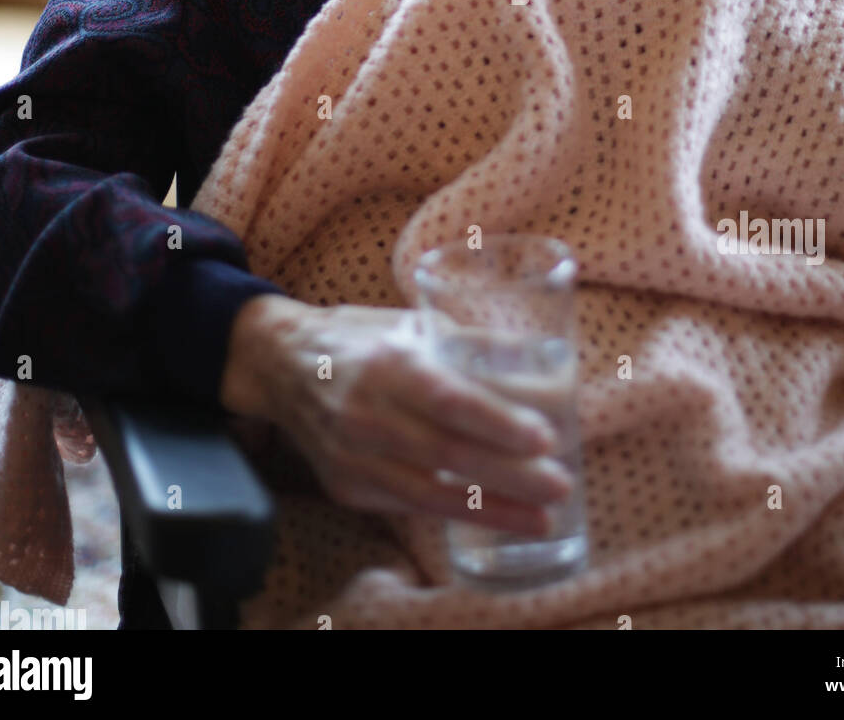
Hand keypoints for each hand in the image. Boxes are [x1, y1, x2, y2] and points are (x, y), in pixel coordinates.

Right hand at [220, 294, 572, 534]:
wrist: (282, 366)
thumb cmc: (362, 338)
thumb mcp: (413, 323)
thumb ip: (473, 344)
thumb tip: (547, 360)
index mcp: (387, 363)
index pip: (448, 400)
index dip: (498, 423)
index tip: (545, 438)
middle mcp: (366, 413)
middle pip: (446, 454)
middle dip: (509, 476)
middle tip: (560, 485)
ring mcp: (352, 457)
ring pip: (428, 494)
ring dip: (491, 510)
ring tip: (541, 519)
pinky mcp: (346, 487)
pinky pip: (408, 505)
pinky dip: (455, 513)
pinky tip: (496, 516)